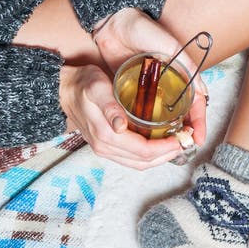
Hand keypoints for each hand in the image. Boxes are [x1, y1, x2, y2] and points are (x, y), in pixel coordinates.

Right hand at [58, 63, 183, 169]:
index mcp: (106, 136)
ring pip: (139, 163)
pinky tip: (160, 143)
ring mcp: (106, 150)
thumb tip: (120, 126)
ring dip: (160, 157)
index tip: (182, 137)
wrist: (62, 89)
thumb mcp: (96, 87)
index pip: (143, 151)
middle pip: (144, 162)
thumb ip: (109, 106)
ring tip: (177, 143)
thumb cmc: (81, 83)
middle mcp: (105, 148)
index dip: (166, 147)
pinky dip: (149, 154)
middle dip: (168, 154)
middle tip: (186, 141)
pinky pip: (132, 158)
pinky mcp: (107, 147)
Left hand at [92, 7, 207, 145]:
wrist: (113, 22)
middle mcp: (167, 85)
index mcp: (179, 75)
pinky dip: (146, 126)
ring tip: (167, 149)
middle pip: (181, 115)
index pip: (195, 103)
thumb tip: (203, 91)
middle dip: (184, 132)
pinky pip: (142, 113)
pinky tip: (145, 138)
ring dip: (166, 133)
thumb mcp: (168, 44)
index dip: (198, 122)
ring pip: (162, 118)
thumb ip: (186, 65)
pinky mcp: (133, 92)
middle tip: (183, 148)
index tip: (198, 139)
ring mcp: (150, 90)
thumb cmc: (141, 29)